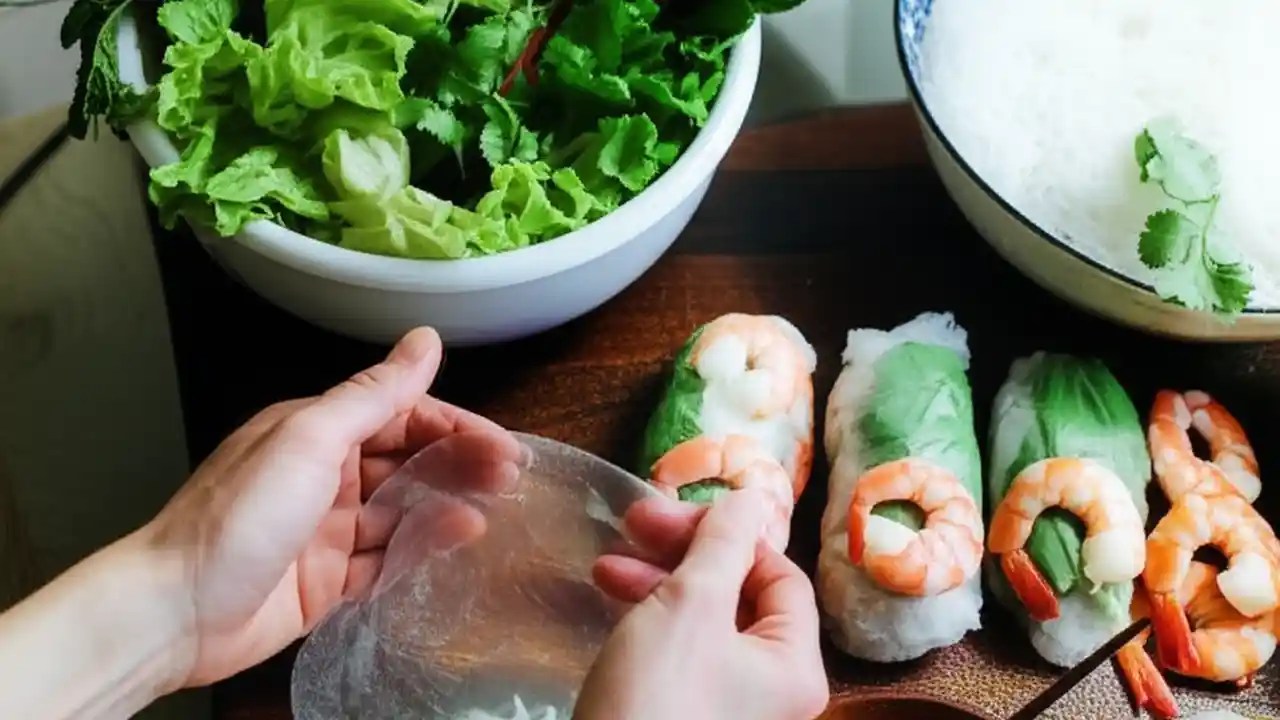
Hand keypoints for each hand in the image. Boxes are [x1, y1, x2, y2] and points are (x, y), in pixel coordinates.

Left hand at [144, 327, 521, 688]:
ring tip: (489, 516)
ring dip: (445, 509)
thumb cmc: (240, 517)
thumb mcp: (311, 439)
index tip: (504, 448)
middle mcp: (324, 473)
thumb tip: (426, 339)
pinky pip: (385, 560)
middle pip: (408, 460)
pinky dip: (418, 553)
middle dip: (459, 465)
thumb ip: (374, 392)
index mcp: (316, 429)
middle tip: (510, 481)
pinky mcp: (326, 580)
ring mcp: (326, 529)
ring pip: (402, 511)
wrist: (175, 612)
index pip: (401, 414)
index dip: (456, 426)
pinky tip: (451, 549)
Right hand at [577, 489, 829, 719]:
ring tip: (605, 567)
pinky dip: (650, 624)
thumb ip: (722, 545)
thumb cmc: (658, 698)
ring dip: (657, 584)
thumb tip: (752, 498)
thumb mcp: (690, 606)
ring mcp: (730, 710)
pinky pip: (681, 657)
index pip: (781, 577)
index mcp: (794, 665)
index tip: (674, 516)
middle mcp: (773, 691)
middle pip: (739, 597)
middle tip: (633, 526)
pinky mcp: (687, 719)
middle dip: (684, 556)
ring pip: (704, 625)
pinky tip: (614, 605)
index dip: (731, 538)